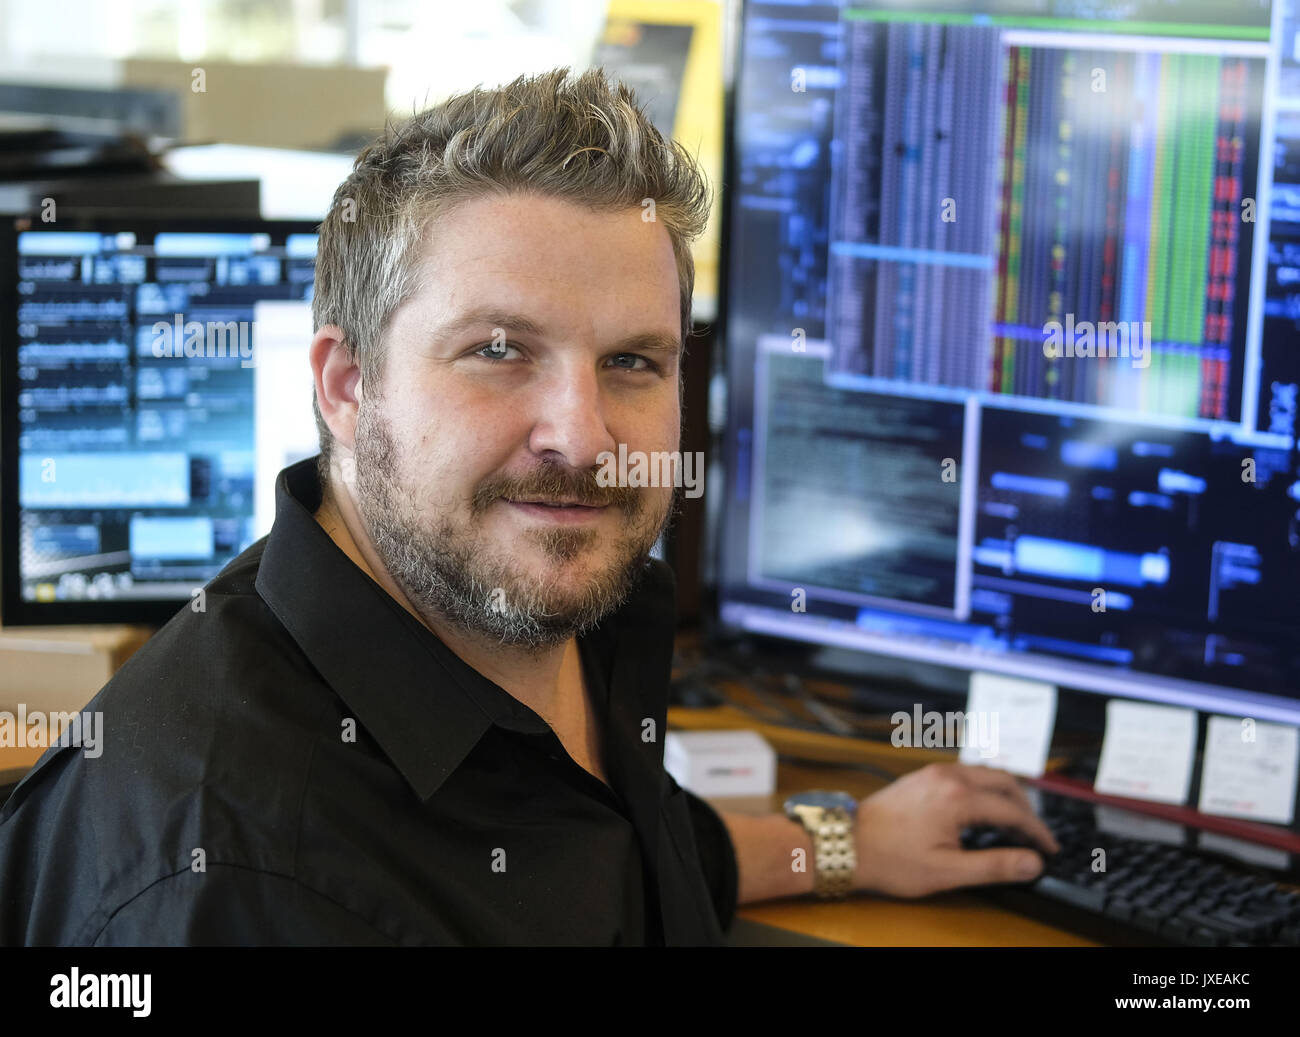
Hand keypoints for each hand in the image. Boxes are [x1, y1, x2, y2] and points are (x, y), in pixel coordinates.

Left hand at [851, 762, 1059, 897]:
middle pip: (1004, 782)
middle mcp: (948, 776)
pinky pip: (966, 774)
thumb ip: (995, 865)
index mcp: (958, 797)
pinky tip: (984, 810)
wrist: (848, 843)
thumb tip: (1032, 862)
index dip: (1036, 831)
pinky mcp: (923, 775)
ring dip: (1005, 795)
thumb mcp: (948, 871)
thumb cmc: (892, 859)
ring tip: (1015, 824)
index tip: (1049, 848)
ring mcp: (934, 772)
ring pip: (985, 774)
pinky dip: (985, 789)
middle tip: (1035, 834)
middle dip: (1026, 807)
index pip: (1013, 810)